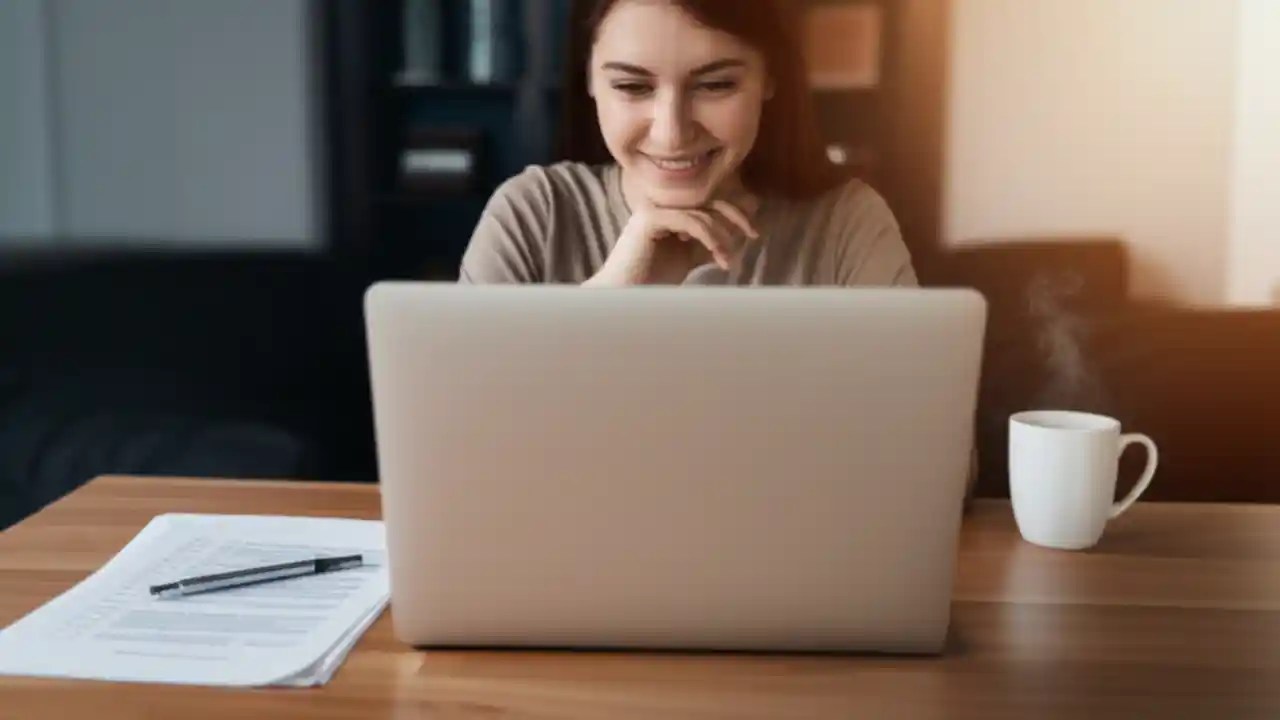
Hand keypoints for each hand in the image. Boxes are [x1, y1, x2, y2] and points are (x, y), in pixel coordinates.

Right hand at [585, 197, 759, 286]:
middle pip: (708, 199)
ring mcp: (654, 208)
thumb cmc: (654, 280)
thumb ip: (710, 243)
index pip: (709, 200)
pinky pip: (690, 221)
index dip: (735, 212)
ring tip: (728, 261)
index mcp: (670, 209)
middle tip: (753, 234)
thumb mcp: (691, 257)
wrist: (626, 297)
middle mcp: (661, 203)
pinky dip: (710, 238)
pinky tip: (719, 257)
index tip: (754, 232)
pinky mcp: (651, 218)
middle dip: (735, 216)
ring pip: (702, 213)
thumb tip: (740, 231)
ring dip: (722, 237)